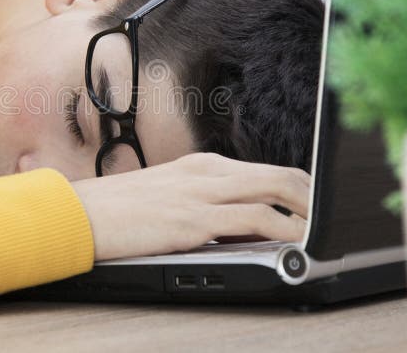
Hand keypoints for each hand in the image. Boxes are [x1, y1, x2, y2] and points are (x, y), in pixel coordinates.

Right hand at [70, 152, 309, 260]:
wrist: (76, 214)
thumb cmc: (118, 210)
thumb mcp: (168, 198)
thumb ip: (204, 204)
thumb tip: (237, 225)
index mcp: (201, 165)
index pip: (264, 171)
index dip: (298, 188)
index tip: (314, 205)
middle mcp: (206, 172)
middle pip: (280, 175)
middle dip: (313, 196)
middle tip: (329, 218)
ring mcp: (200, 193)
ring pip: (276, 191)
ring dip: (307, 212)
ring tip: (323, 231)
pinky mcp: (192, 220)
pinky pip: (254, 219)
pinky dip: (285, 229)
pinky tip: (296, 241)